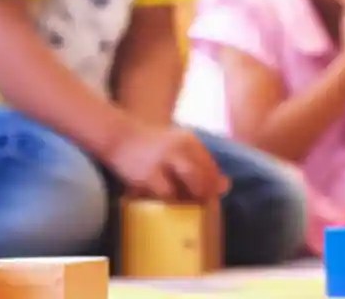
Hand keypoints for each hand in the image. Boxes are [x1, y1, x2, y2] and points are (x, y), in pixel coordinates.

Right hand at [105, 122, 228, 200]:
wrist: (119, 136)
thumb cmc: (152, 146)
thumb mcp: (179, 146)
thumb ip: (201, 163)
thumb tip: (226, 185)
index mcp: (190, 142)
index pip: (211, 168)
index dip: (213, 186)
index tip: (210, 199)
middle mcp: (180, 149)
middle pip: (204, 178)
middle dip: (205, 195)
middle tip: (200, 207)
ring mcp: (164, 161)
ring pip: (188, 188)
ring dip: (190, 201)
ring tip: (185, 208)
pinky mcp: (148, 175)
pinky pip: (166, 195)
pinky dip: (169, 202)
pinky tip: (166, 206)